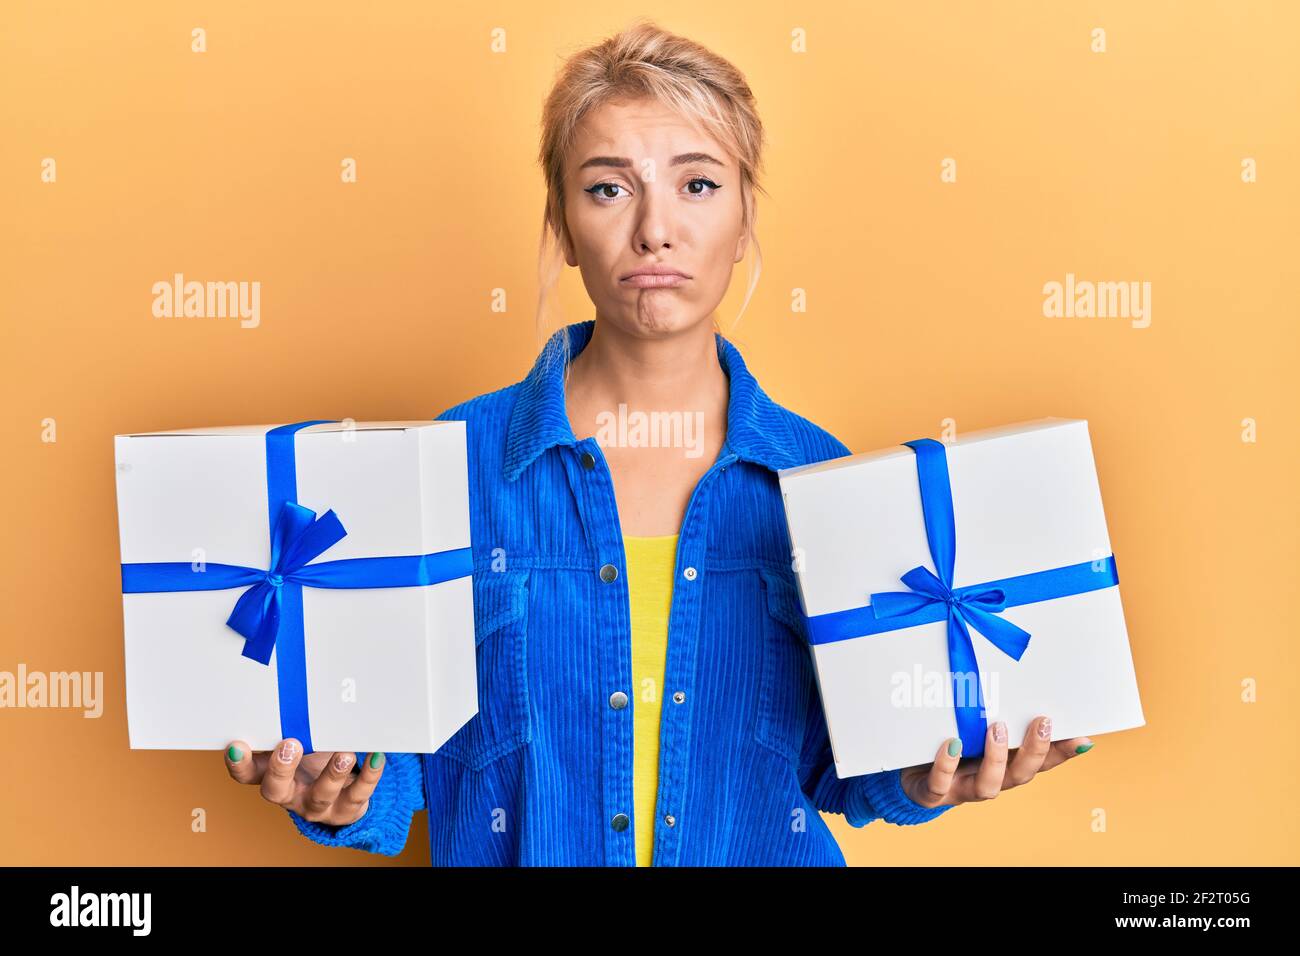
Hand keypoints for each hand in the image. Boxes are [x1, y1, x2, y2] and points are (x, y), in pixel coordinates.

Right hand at [223, 737, 386, 825]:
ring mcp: (318, 805)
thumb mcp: (300, 741)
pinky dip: (369, 775)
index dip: (239, 763)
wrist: (345, 793)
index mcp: (272, 775)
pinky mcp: (346, 809)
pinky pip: (358, 795)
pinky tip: (377, 756)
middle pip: (275, 789)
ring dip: (332, 773)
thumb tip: (294, 689)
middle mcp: (291, 793)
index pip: (247, 774)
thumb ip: (292, 725)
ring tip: (344, 754)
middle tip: (290, 744)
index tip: (237, 744)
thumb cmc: (316, 759)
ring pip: (321, 794)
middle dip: (281, 768)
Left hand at [899, 716, 1092, 808]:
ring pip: (987, 787)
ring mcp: (961, 788)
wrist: (903, 770)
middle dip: (1034, 750)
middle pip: (1020, 775)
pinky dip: (946, 766)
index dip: (1062, 752)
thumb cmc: (945, 736)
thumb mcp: (971, 720)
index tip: (1083, 737)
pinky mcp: (931, 792)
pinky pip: (940, 785)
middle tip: (1041, 722)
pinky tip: (950, 745)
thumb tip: (1019, 673)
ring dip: (996, 759)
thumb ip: (995, 704)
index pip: (1042, 761)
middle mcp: (989, 778)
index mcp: (1004, 763)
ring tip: (996, 727)